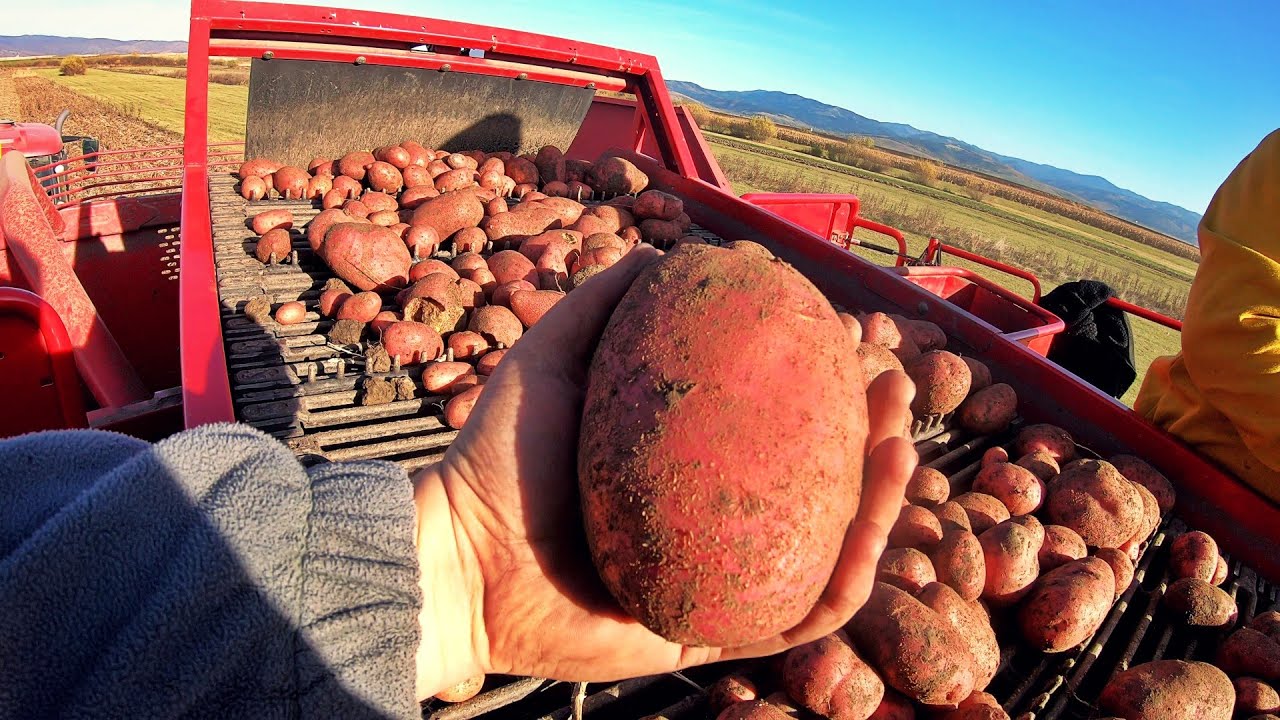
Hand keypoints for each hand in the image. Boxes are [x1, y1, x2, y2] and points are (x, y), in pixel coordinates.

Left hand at [411, 246, 917, 696]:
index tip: (850, 339)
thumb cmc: (496, 457)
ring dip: (879, 502)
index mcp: (682, 463)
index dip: (822, 382)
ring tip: (900, 443)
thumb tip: (668, 253)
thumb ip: (604, 302)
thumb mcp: (552, 357)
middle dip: (868, 434)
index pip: (771, 422)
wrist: (459, 557)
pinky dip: (850, 580)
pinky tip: (877, 530)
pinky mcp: (709, 630)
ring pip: (822, 548)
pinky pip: (798, 616)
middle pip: (814, 482)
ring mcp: (714, 577)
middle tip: (892, 386)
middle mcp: (707, 519)